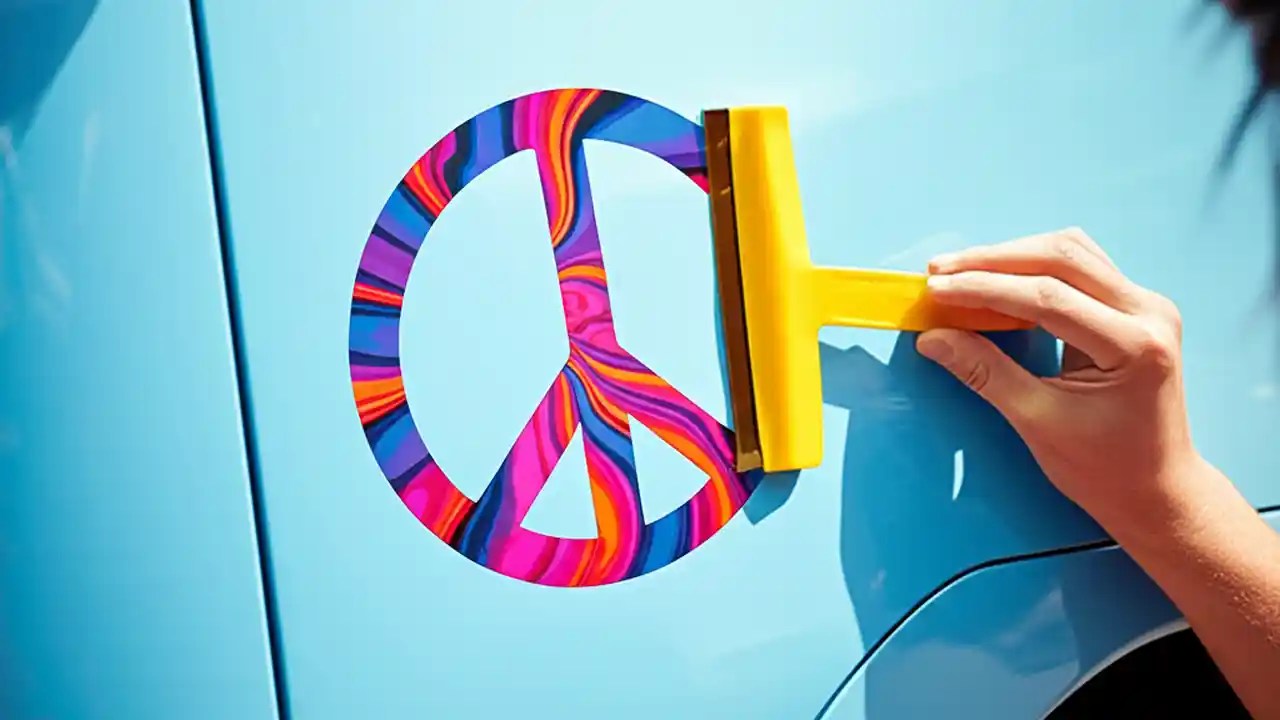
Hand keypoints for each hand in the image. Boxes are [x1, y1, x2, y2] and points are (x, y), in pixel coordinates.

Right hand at [915, 228, 1213, 536]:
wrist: (1157, 489)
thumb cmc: (1105, 469)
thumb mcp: (1038, 422)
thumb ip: (985, 372)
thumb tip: (934, 338)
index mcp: (1134, 345)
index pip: (1047, 296)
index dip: (984, 287)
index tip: (935, 289)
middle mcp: (1149, 313)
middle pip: (1062, 258)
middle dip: (992, 260)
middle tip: (938, 272)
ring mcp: (1147, 305)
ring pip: (1072, 252)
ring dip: (1012, 256)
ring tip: (960, 272)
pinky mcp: (1135, 307)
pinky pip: (1081, 267)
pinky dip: (1033, 267)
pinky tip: (998, 279)